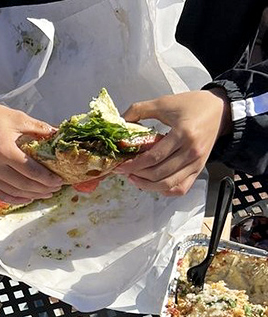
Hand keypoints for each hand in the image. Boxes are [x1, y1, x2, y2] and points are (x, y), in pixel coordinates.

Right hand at [0, 95, 62, 203]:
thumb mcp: (17, 118)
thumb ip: (38, 128)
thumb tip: (57, 134)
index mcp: (4, 150)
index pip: (30, 170)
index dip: (46, 178)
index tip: (59, 180)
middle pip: (23, 185)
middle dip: (42, 189)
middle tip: (56, 188)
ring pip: (13, 192)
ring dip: (31, 195)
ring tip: (45, 194)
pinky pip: (1, 194)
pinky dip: (15, 199)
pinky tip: (27, 197)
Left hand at [114, 89, 230, 195]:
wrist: (220, 110)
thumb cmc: (193, 105)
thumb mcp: (165, 102)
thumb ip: (140, 109)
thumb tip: (120, 121)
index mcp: (183, 133)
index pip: (153, 157)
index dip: (133, 165)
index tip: (120, 166)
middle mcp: (192, 151)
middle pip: (159, 174)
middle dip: (137, 175)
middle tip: (124, 171)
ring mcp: (197, 163)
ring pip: (168, 185)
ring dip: (147, 185)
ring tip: (135, 178)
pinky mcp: (199, 170)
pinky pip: (180, 189)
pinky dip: (164, 190)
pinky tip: (153, 184)